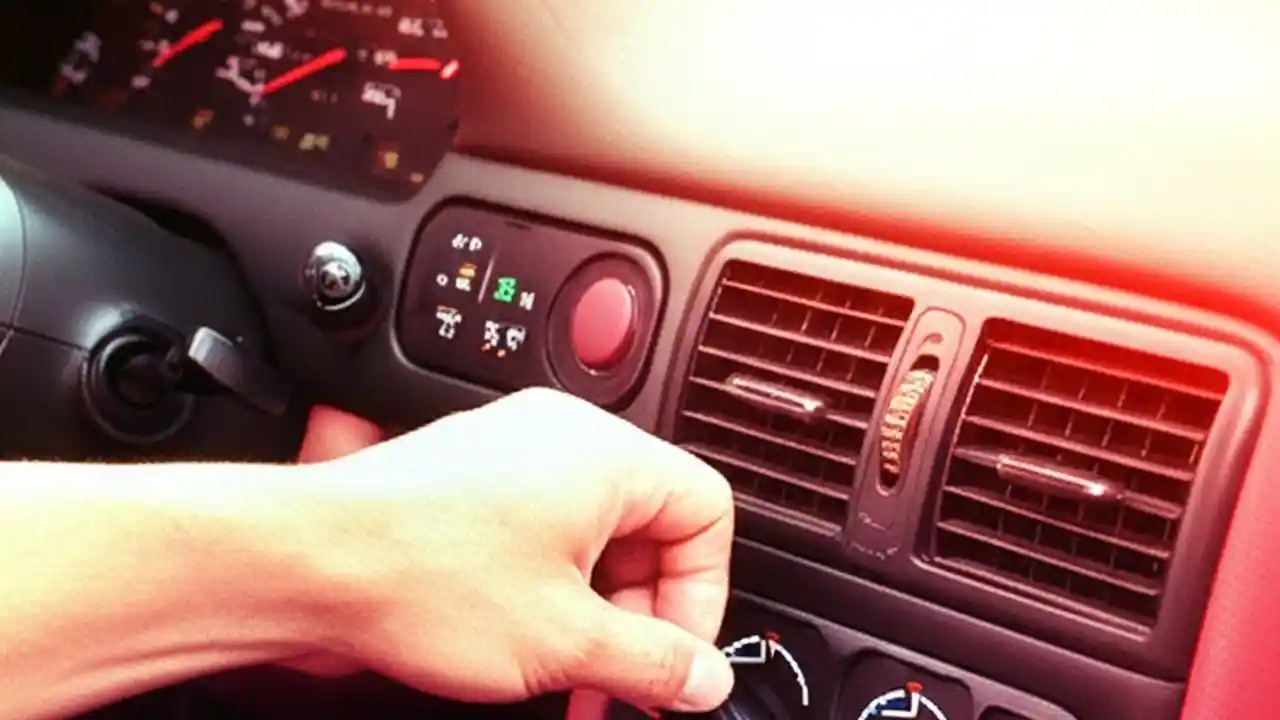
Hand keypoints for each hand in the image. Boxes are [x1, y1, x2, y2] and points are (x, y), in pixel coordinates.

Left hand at [298, 389, 735, 713]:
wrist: (307, 561)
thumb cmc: (421, 574)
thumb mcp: (565, 640)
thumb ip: (654, 661)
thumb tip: (701, 677)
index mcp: (607, 455)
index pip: (706, 511)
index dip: (702, 593)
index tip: (674, 654)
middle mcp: (563, 438)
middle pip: (651, 523)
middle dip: (641, 608)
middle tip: (619, 671)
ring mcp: (513, 452)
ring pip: (593, 533)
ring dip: (593, 604)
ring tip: (564, 662)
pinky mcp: (472, 478)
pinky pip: (541, 527)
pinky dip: (549, 584)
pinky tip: (523, 636)